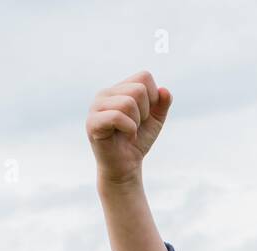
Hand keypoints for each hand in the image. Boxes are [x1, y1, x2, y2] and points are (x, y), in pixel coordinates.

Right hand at [86, 71, 172, 187]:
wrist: (125, 166)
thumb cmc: (137, 141)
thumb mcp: (155, 120)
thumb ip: (162, 103)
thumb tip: (164, 90)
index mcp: (119, 89)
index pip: (144, 77)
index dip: (153, 98)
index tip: (145, 115)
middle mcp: (105, 93)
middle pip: (138, 90)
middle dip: (145, 112)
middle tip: (135, 126)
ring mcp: (96, 106)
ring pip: (128, 103)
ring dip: (136, 122)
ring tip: (129, 131)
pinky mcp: (92, 122)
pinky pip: (117, 116)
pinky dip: (129, 129)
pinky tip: (125, 136)